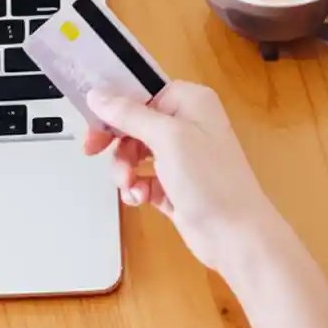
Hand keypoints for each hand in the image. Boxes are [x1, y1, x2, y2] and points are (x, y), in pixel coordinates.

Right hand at [85, 83, 327, 327]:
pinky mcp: (174, 184)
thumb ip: (130, 114)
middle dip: (116, 141)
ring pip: (134, 152)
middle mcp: (186, 124)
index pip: (141, 91)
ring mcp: (181, 156)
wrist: (235, 236)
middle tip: (93, 150)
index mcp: (189, 102)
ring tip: (128, 184)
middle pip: (133, 122)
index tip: (91, 118)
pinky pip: (142, 177)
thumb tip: (98, 95)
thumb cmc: (210, 181)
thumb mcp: (167, 139)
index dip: (114, 104)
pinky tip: (139, 198)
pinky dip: (136, 187)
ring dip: (124, 168)